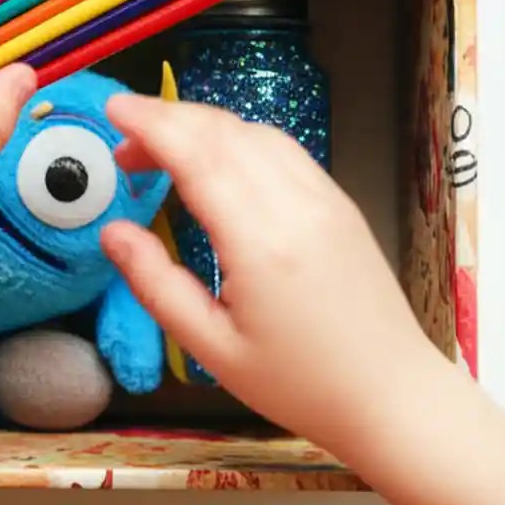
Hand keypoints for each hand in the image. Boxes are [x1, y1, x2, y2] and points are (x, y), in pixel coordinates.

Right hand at [98, 95, 438, 445]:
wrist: (391, 395)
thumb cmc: (299, 384)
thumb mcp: (212, 347)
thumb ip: (157, 284)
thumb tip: (113, 233)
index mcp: (261, 242)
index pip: (198, 156)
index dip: (151, 125)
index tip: (114, 109)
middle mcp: (297, 206)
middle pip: (224, 133)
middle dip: (168, 120)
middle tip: (123, 141)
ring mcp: (325, 198)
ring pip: (256, 133)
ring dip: (203, 125)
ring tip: (161, 148)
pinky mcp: (340, 203)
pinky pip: (283, 149)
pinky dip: (239, 138)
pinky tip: (216, 159)